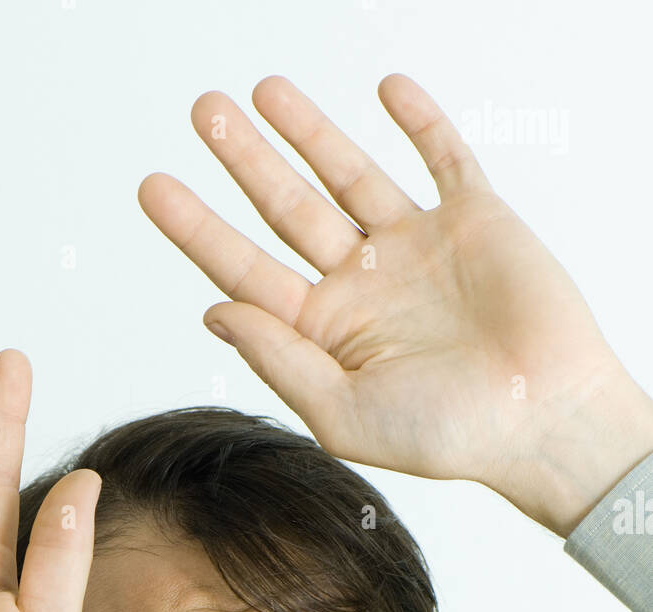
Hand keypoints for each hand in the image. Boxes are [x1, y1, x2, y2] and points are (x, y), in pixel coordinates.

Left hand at [139, 74, 652, 534]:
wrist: (543, 422)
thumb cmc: (446, 435)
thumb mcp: (342, 412)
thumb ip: (279, 360)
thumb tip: (214, 313)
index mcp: (326, 332)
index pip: (246, 270)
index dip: (198, 228)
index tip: (154, 187)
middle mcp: (363, 284)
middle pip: (288, 210)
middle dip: (245, 161)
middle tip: (202, 112)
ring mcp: (416, 248)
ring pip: (350, 174)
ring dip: (309, 131)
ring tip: (263, 91)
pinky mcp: (474, 220)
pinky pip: (441, 158)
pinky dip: (418, 122)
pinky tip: (385, 91)